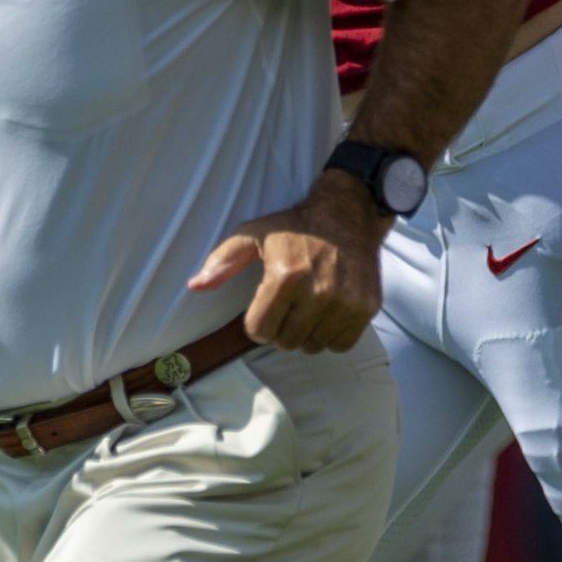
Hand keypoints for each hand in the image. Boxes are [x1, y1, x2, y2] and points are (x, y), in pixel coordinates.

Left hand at [187, 172, 390, 352]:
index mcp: (285, 276)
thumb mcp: (253, 235)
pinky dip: (332, 336)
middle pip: (286, 342)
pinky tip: (328, 313)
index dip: (257, 322)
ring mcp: (345, 302)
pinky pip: (341, 344)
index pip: (260, 331)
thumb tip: (195, 286)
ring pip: (314, 346)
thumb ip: (222, 261)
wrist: (347, 215)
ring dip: (306, 334)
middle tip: (288, 306)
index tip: (265, 306)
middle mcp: (317, 292)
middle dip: (282, 328)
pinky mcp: (366, 308)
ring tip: (308, 308)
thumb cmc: (294, 228)